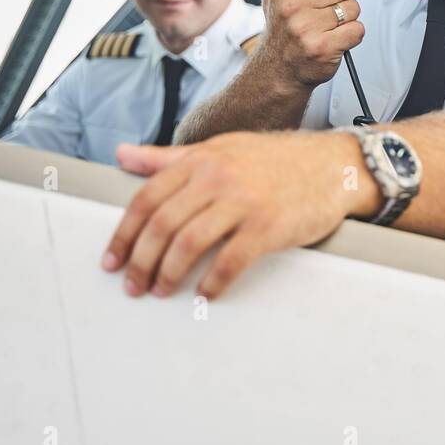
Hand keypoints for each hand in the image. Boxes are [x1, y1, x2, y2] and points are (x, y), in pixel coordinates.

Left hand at [103, 132, 379, 298]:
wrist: (332, 166)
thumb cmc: (275, 161)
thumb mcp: (219, 150)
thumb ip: (168, 158)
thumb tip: (123, 155)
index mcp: (201, 160)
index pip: (147, 199)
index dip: (124, 234)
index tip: (112, 260)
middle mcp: (218, 177)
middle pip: (162, 225)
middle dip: (141, 261)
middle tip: (133, 285)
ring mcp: (244, 201)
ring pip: (189, 243)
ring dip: (169, 274)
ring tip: (161, 290)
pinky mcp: (269, 226)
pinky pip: (231, 261)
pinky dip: (213, 283)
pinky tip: (205, 294)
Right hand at [258, 0, 364, 88]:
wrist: (278, 68)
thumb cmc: (281, 23)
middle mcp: (292, 5)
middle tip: (327, 5)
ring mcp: (306, 28)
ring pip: (353, 8)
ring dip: (347, 16)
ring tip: (328, 22)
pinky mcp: (322, 48)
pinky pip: (357, 30)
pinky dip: (352, 34)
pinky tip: (335, 37)